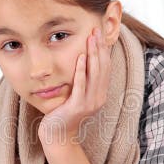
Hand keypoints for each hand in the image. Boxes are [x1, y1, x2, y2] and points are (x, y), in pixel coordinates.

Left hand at [38, 28, 111, 145]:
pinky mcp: (78, 106)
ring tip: (90, 38)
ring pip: (94, 73)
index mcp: (101, 93)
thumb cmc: (64, 112)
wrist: (58, 134)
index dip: (104, 49)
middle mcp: (99, 97)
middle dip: (99, 47)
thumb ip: (82, 80)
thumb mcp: (77, 94)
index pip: (106, 67)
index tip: (100, 33)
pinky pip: (81, 84)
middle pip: (102, 67)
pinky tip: (79, 57)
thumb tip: (82, 60)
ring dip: (92, 54)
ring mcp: (90, 102)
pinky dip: (81, 70)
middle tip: (96, 29)